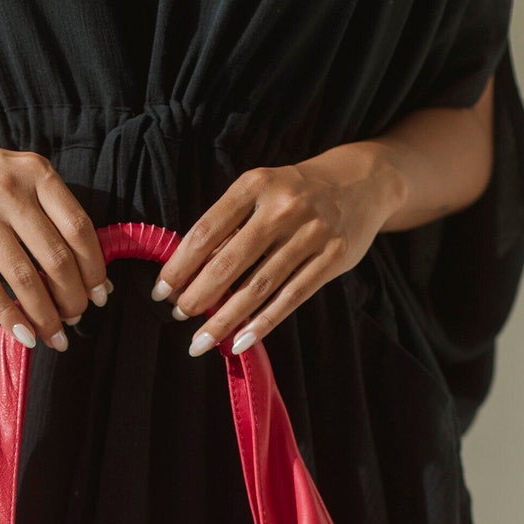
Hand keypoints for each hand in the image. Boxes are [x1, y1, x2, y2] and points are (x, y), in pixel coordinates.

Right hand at [0, 110, 112, 350]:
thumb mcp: (17, 176)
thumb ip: (49, 211)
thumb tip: (87, 269)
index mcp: (35, 173)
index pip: (78, 227)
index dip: (94, 268)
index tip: (101, 295)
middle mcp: (9, 188)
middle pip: (56, 256)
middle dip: (72, 297)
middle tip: (76, 318)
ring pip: (23, 276)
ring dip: (45, 315)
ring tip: (55, 336)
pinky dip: (10, 316)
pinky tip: (24, 335)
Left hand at [149, 142, 405, 356]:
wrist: (363, 181)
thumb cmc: (297, 191)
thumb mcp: (261, 191)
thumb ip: (231, 224)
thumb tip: (190, 271)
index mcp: (255, 185)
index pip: (207, 230)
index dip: (179, 265)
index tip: (160, 291)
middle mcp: (283, 207)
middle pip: (229, 261)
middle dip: (198, 294)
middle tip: (179, 316)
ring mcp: (310, 233)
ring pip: (258, 286)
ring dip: (225, 319)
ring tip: (200, 341)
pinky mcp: (332, 258)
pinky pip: (290, 298)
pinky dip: (262, 324)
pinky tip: (239, 342)